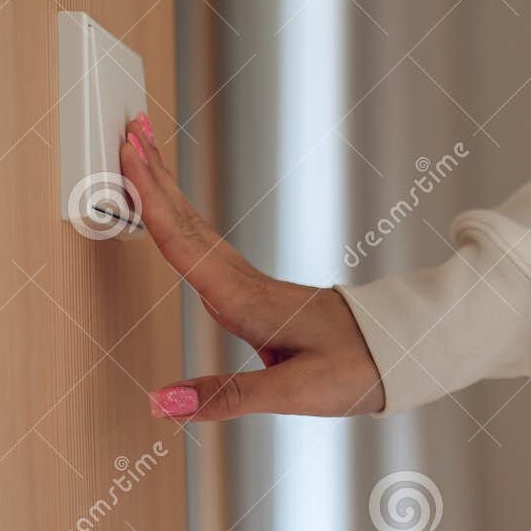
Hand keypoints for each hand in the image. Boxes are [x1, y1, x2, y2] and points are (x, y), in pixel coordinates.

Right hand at [120, 113, 384, 419]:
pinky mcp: (263, 300)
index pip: (187, 244)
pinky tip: (180, 228)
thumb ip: (227, 396)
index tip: (127, 156)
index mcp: (249, 303)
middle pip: (190, 224)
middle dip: (156, 178)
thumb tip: (162, 402)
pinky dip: (187, 228)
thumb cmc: (357, 370)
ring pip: (201, 233)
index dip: (152, 201)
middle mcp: (248, 288)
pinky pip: (212, 252)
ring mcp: (256, 290)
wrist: (404, 358)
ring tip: (145, 161)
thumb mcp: (296, 391)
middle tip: (129, 129)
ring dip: (169, 196)